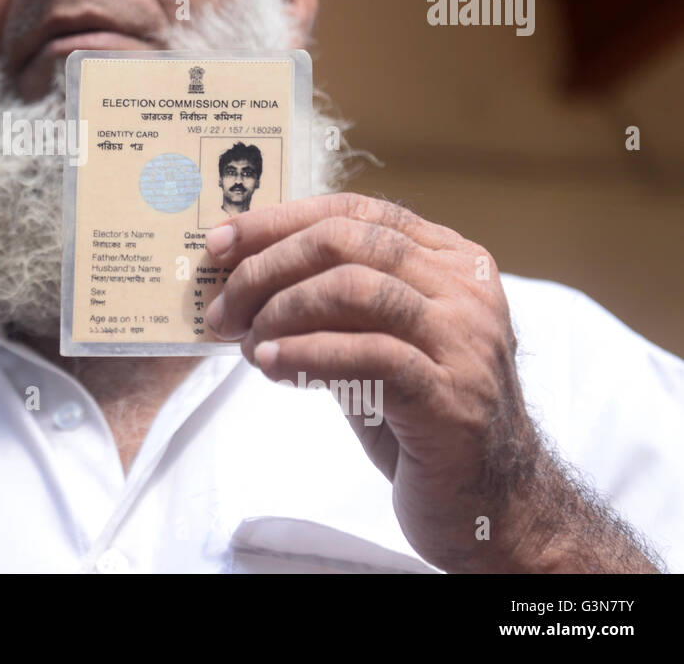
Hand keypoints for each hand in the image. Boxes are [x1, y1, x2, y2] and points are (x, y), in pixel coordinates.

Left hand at [202, 192, 654, 572]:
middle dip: (268, 267)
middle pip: (348, 242)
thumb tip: (240, 281)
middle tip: (222, 306)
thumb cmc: (417, 413)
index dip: (279, 221)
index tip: (220, 243)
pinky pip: (367, 354)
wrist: (488, 498)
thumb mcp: (373, 340)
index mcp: (449, 259)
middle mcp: (465, 287)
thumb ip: (329, 302)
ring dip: (282, 309)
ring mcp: (465, 338)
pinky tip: (269, 366)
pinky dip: (306, 354)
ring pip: (356, 288)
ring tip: (245, 341)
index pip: (354, 211)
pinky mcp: (453, 394)